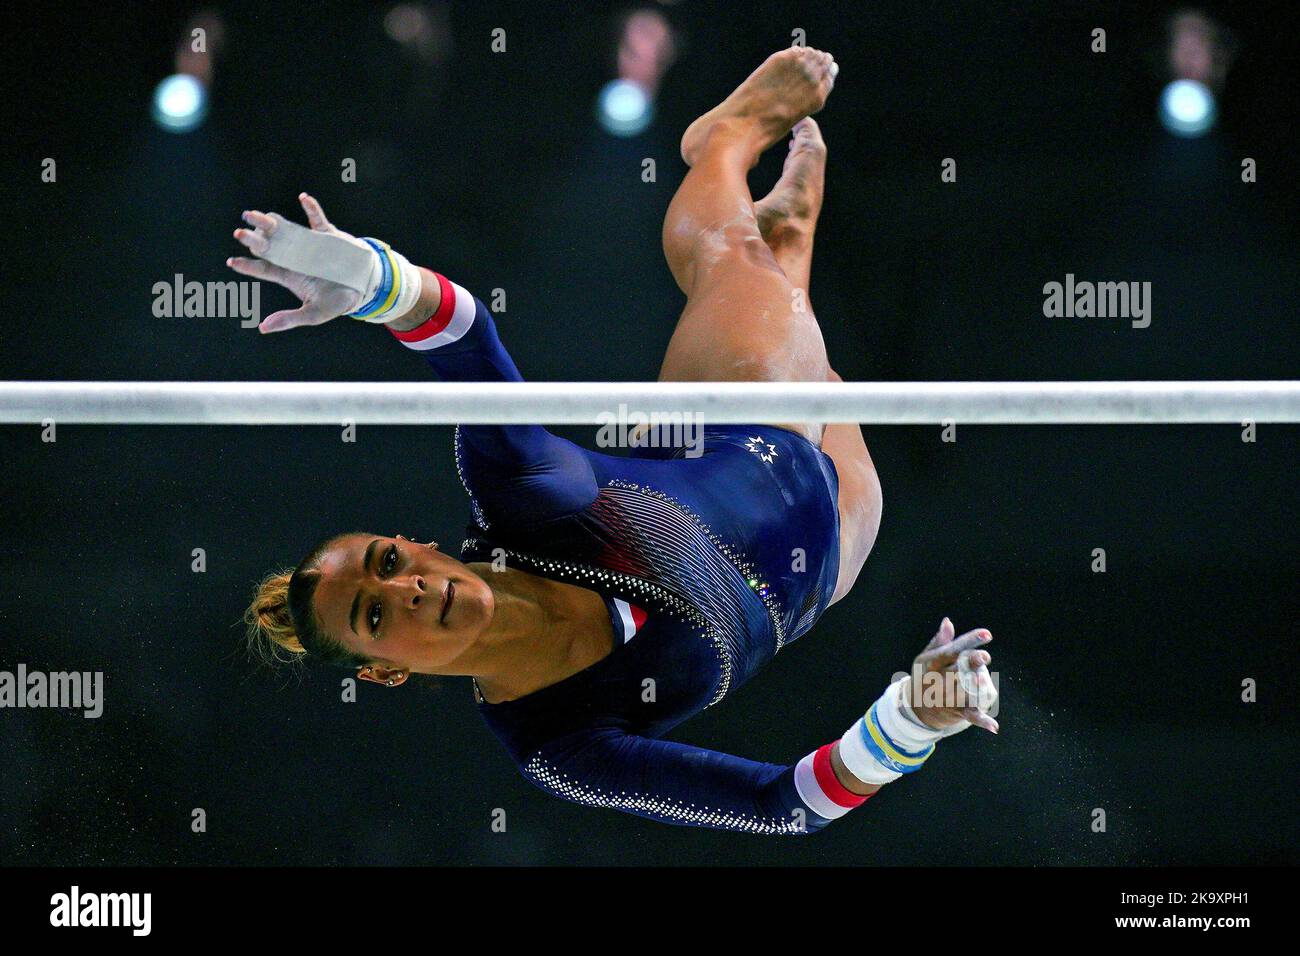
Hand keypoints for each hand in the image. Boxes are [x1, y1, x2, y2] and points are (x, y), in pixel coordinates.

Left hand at [227, 193, 364, 332]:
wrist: (364, 287)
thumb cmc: (337, 302)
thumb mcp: (314, 314)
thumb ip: (290, 319)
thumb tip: (263, 328)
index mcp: (289, 274)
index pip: (263, 269)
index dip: (247, 265)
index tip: (232, 262)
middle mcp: (294, 256)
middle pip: (268, 245)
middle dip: (253, 238)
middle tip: (240, 232)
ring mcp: (309, 244)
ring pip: (285, 228)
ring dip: (270, 220)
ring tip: (256, 215)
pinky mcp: (327, 234)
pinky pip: (317, 219)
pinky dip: (312, 208)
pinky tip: (304, 199)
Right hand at [905, 617, 998, 733]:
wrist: (916, 708)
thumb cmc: (925, 675)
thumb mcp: (927, 657)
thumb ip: (940, 641)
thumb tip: (948, 621)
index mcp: (932, 663)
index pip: (951, 650)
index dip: (969, 641)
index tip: (987, 634)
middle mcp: (938, 680)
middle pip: (957, 670)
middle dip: (970, 663)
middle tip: (984, 656)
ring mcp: (947, 697)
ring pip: (964, 692)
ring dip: (974, 687)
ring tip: (984, 679)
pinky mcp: (957, 712)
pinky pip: (971, 716)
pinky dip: (982, 721)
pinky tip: (994, 726)